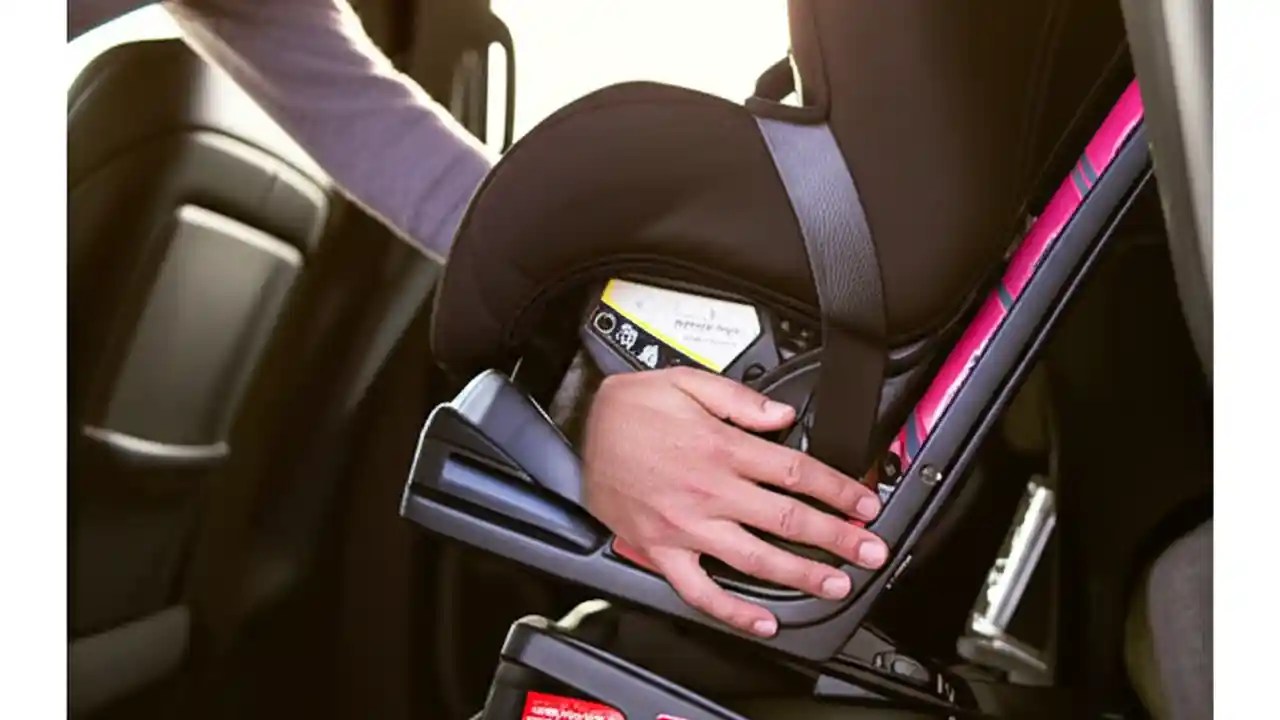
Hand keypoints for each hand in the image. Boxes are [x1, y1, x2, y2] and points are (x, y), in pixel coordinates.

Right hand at [581, 366, 888, 637]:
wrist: (574, 430)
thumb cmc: (626, 408)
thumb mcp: (685, 381)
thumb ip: (739, 400)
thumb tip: (782, 415)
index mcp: (720, 447)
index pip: (795, 471)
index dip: (838, 489)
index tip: (863, 502)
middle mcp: (709, 491)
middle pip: (787, 519)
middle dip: (837, 537)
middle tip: (870, 550)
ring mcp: (686, 527)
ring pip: (755, 558)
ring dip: (802, 574)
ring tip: (837, 584)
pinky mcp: (662, 550)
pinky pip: (700, 590)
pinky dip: (733, 610)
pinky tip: (762, 620)